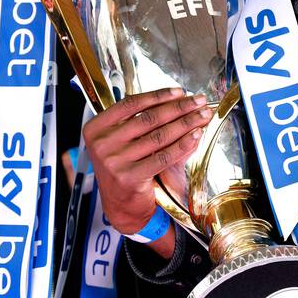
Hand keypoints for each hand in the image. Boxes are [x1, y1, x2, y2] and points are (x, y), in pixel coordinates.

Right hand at [83, 87, 212, 239]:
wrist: (121, 205)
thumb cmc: (124, 169)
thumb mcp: (121, 142)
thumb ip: (139, 122)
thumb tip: (177, 101)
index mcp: (96, 128)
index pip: (130, 104)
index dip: (158, 96)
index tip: (179, 91)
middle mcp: (102, 144)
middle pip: (147, 118)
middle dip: (178, 108)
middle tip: (198, 101)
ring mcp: (114, 162)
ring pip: (158, 136)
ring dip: (185, 123)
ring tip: (202, 116)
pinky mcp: (130, 177)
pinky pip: (163, 156)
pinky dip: (183, 144)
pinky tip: (196, 135)